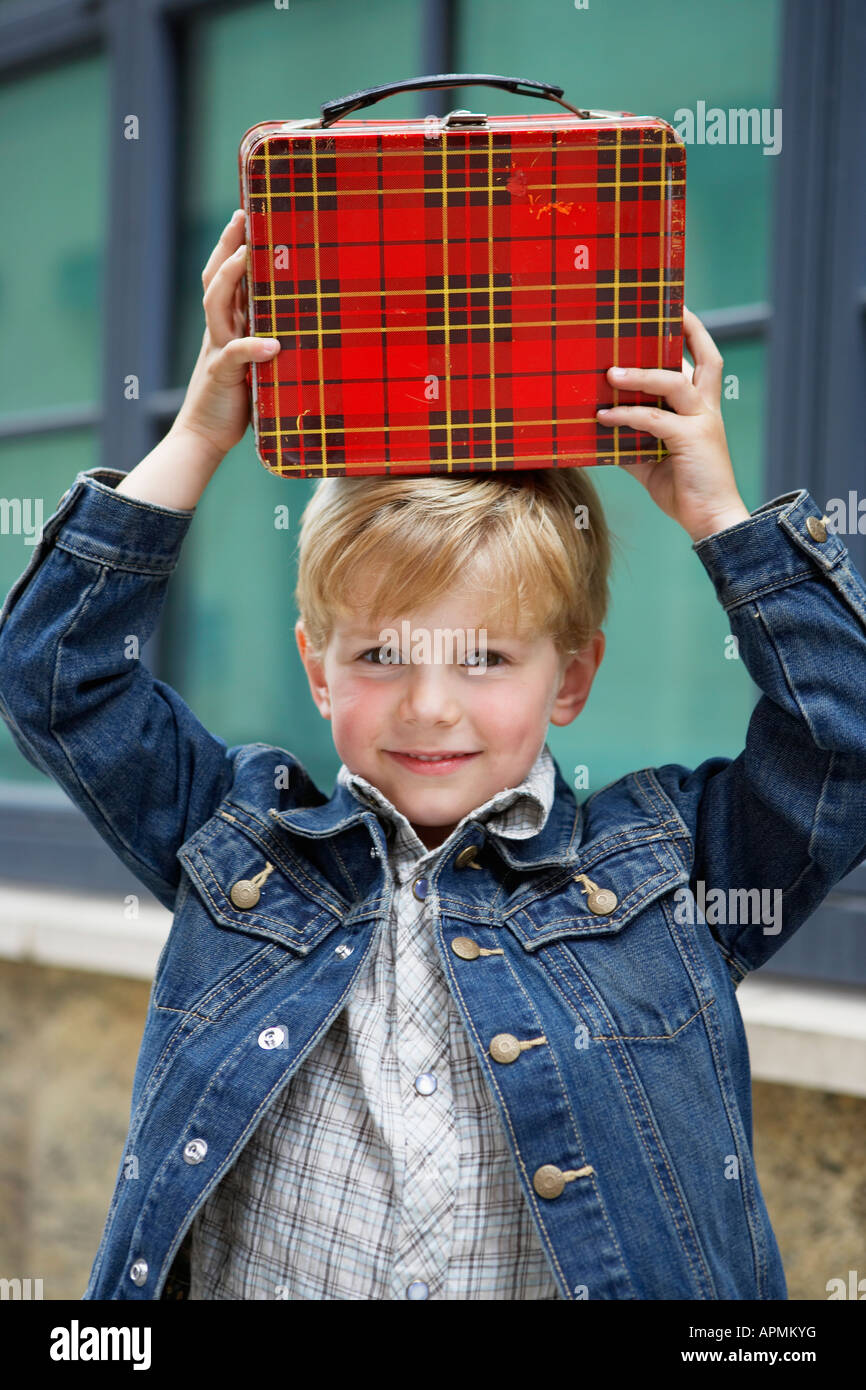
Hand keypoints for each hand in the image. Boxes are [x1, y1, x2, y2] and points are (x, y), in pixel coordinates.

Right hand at [171, 209, 280, 463]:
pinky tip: (272, 343)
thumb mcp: (256, 365)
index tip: (245, 215)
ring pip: (216, 306)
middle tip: (242, 216)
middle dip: (227, 246)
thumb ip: (267, 341)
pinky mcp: (221, 376)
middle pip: (215, 279)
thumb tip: (298, 324)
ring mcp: (217, 351)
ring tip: (248, 256)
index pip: (224, 278)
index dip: (232, 245)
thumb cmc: (236, 401)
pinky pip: (235, 357)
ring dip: (231, 279)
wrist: (204, 436)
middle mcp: (218, 332)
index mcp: (226, 327)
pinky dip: (252, 348)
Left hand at [595, 306, 750, 542]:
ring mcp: (702, 422)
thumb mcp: (651, 462)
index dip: (692, 335)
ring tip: (610, 373)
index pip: (703, 362)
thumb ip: (631, 441)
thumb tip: (600, 431)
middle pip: (706, 357)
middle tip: (663, 310)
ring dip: (640, 373)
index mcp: (702, 410)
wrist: (711, 521)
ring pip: (673, 382)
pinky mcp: (692, 439)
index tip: (675, 311)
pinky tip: (604, 416)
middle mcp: (707, 409)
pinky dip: (628, 415)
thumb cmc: (685, 491)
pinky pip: (654, 419)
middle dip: (688, 329)